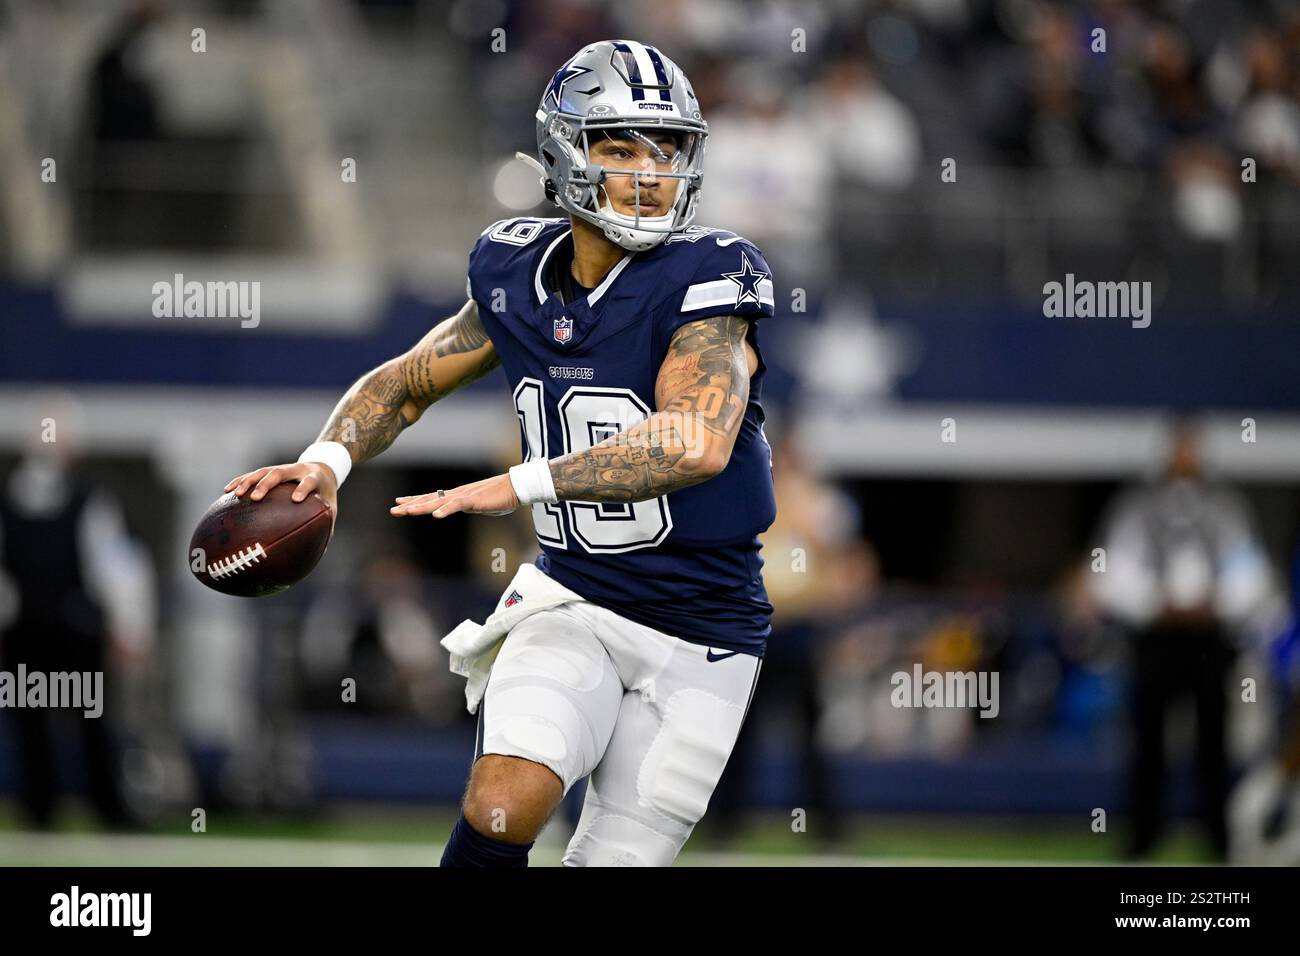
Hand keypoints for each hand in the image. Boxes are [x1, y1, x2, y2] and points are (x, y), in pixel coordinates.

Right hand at [224, 461, 339, 517]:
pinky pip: (254, 474)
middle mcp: (297, 469)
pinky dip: (241, 480)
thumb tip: (320, 552)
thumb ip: (327, 525)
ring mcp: (283, 468)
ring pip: (264, 471)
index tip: (296, 500)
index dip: (303, 488)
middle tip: (256, 498)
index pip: (309, 481)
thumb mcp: (331, 506)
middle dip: (266, 484)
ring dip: (249, 481)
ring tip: (236, 494)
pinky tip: (228, 490)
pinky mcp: (272, 470)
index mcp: (314, 477)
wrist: (324, 468)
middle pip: (280, 472)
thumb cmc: (326, 494)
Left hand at [390, 473, 519, 517]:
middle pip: (429, 500)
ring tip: (407, 511)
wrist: (516, 487)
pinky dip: (446, 510)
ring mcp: (464, 496)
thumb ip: (468, 507)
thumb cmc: (501, 496)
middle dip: (410, 505)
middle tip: (393, 509)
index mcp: (458, 496)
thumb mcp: (480, 505)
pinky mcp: (474, 500)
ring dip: (422, 507)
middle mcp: (457, 494)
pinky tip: (436, 516)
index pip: (432, 498)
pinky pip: (457, 505)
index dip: (416, 501)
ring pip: (438, 502)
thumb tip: (462, 509)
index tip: (401, 503)